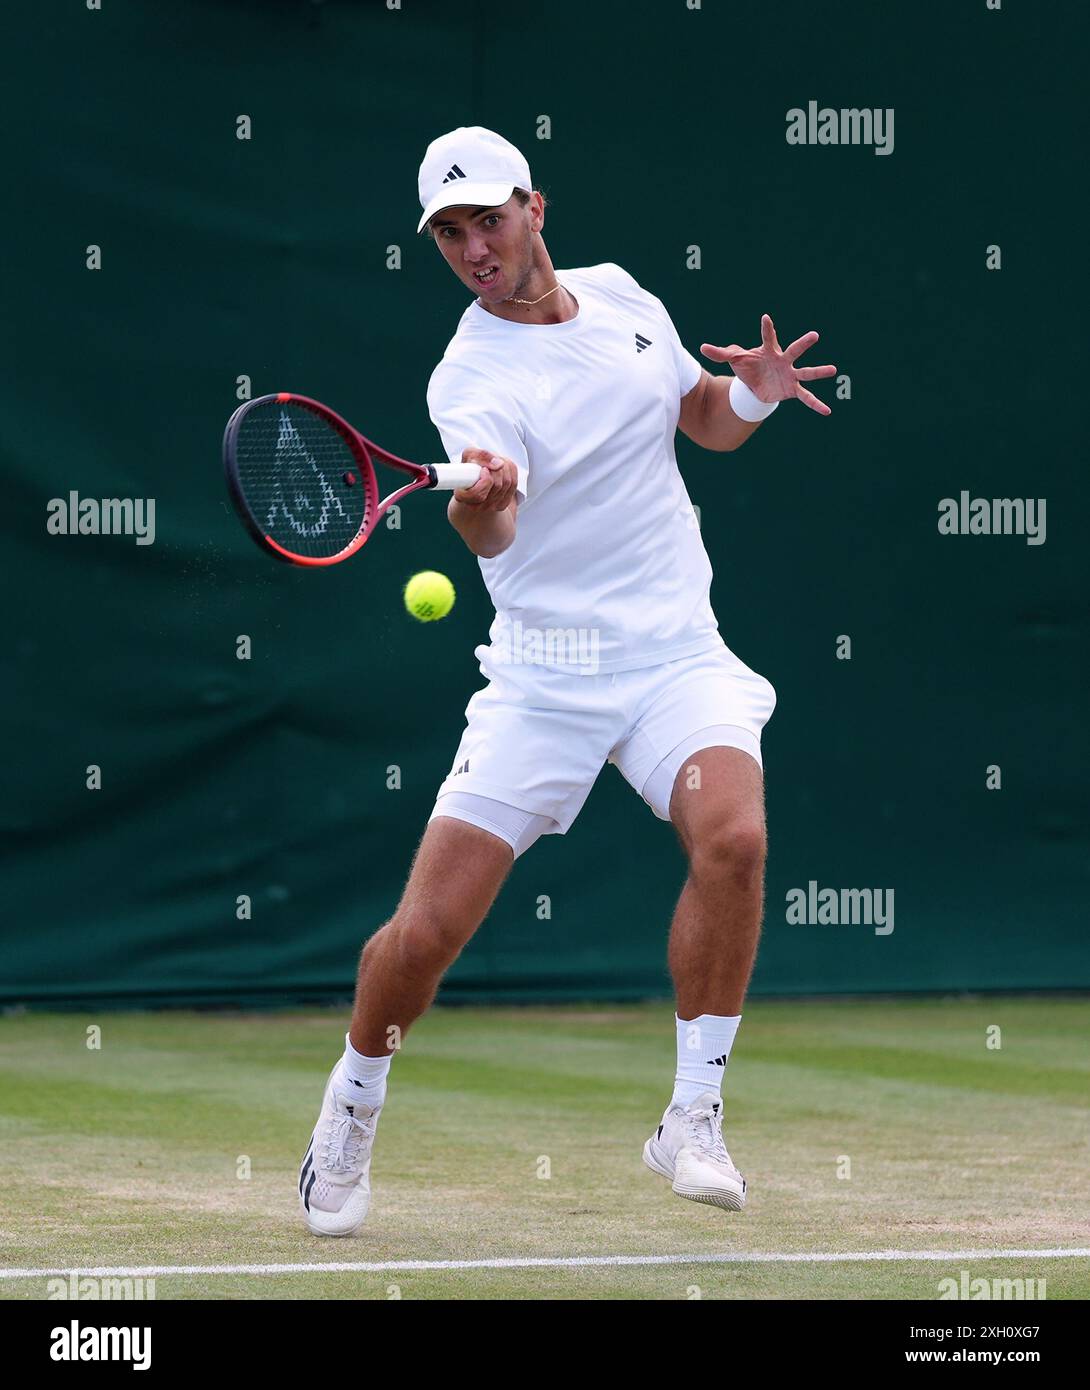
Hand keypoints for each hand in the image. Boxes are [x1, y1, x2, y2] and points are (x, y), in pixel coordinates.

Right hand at [453, 447, 518, 511]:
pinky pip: (514, 484)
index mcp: (462, 496)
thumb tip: (499, 464)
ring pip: (507, 483)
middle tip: (490, 464)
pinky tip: (502, 468)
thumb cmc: (468, 467)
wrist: (473, 480)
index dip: (485, 479)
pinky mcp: (501, 505)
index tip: (484, 470)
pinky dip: (511, 471)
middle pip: (497, 486)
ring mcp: (490, 508)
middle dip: (497, 468)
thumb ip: (481, 455)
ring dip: (504, 467)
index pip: (478, 494)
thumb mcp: (469, 454)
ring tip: (495, 464)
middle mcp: (475, 507)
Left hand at [702, 314, 836, 415]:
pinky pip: (806, 397)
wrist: (755, 386)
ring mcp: (790, 375)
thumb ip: (720, 353)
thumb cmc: (748, 367)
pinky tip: (827, 411)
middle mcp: (783, 360)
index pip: (767, 337)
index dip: (766, 328)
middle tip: (815, 335)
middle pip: (794, 350)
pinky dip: (816, 404)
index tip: (765, 318)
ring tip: (833, 369)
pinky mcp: (792, 390)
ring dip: (819, 371)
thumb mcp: (735, 359)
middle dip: (803, 344)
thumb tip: (702, 348)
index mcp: (769, 350)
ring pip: (806, 372)